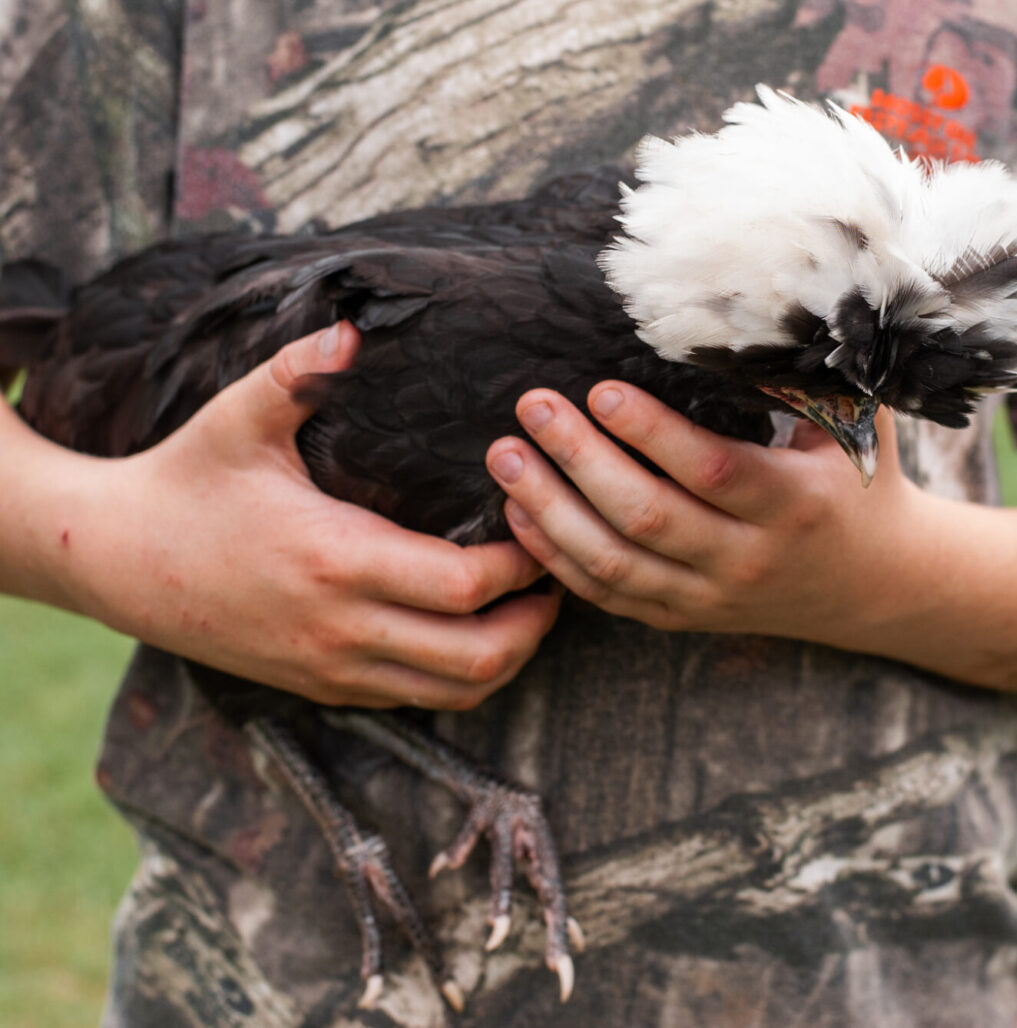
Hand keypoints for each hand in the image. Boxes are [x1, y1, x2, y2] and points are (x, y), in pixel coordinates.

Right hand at [49, 323, 560, 708]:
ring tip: (531, 606)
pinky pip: (417, 700)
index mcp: (336, 558)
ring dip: (509, 656)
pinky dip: (463, 675)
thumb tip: (356, 325)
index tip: (537, 519)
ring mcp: (333, 667)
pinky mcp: (323, 687)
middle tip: (559, 572)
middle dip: (535, 620)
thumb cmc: (187, 480)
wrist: (116, 561)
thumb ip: (299, 371)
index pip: (466, 585)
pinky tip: (477, 630)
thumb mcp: (238, 417)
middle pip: (479, 655)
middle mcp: (342, 627)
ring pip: (455, 690)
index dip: (522, 562)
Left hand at [484, 383, 925, 645]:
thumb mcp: (853, 425)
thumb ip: (803, 374)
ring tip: (505, 455)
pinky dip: (557, 557)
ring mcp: (712, 596)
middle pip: (647, 517)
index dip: (652, 434)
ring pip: (614, 563)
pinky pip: (608, 595)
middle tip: (531, 407)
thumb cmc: (860, 482)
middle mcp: (748, 558)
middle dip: (579, 459)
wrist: (877, 585)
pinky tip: (518, 513)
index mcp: (793, 503)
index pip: (712, 470)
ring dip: (550, 510)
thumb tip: (745, 301)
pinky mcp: (685, 617)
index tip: (602, 390)